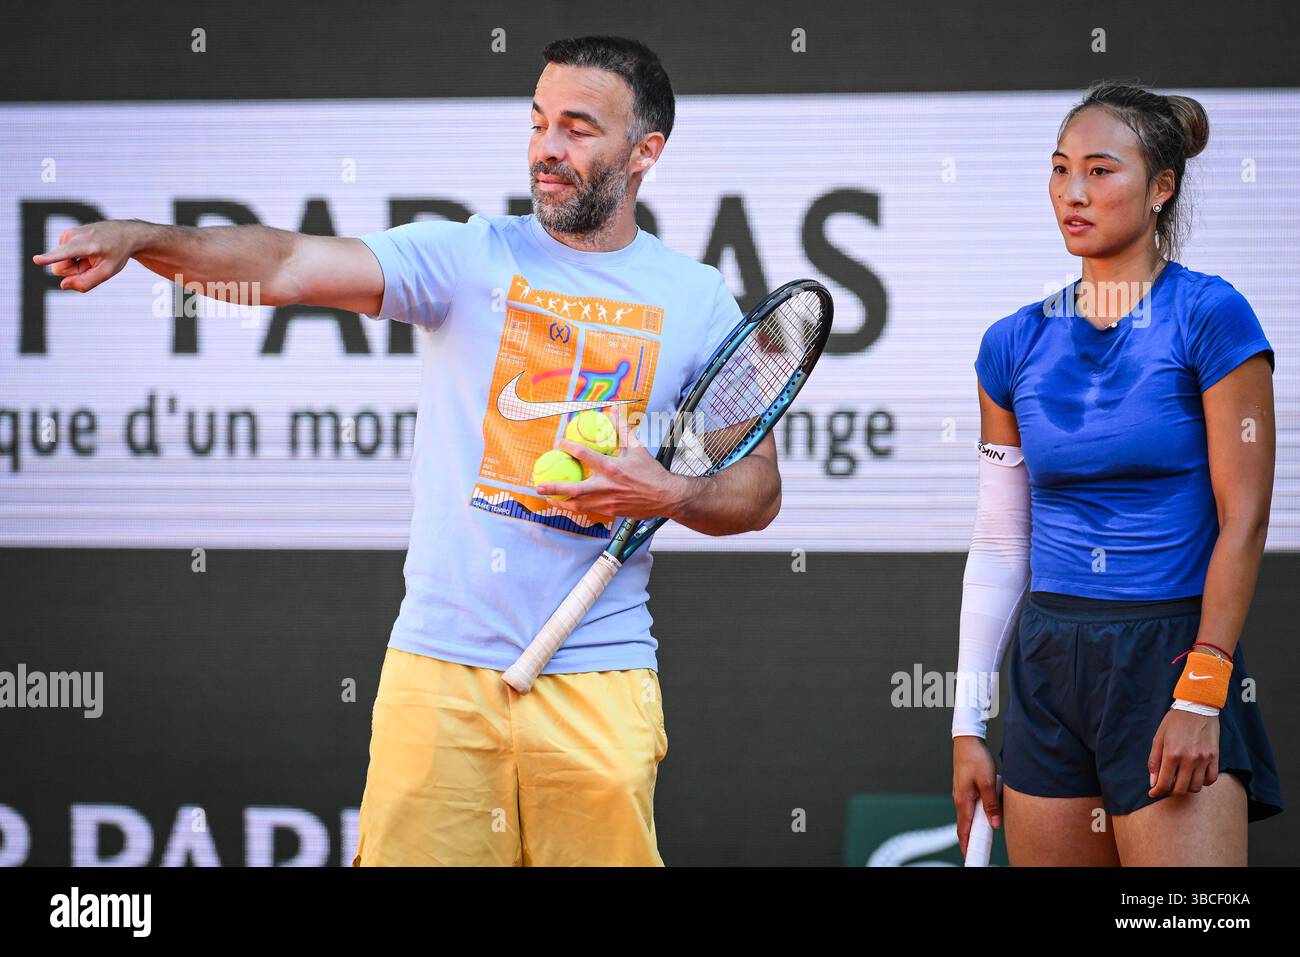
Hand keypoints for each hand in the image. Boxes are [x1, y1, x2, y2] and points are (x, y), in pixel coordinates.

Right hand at [33, 220, 141, 291]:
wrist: (124, 233)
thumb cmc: (116, 253)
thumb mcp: (107, 272)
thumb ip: (86, 282)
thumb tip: (63, 285)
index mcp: (86, 245)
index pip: (64, 253)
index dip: (49, 258)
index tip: (36, 260)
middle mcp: (73, 236)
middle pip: (60, 269)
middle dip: (75, 272)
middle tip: (92, 263)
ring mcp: (67, 234)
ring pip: (61, 263)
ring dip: (77, 265)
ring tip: (92, 256)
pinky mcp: (64, 235)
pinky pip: (62, 256)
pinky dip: (75, 258)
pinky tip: (88, 251)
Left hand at [535, 404, 691, 519]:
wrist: (665, 497)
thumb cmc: (650, 473)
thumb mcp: (636, 448)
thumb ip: (622, 428)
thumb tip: (614, 408)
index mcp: (611, 468)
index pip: (584, 455)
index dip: (568, 446)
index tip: (558, 442)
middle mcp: (606, 487)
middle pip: (573, 489)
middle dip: (553, 488)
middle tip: (538, 485)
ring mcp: (607, 502)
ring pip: (577, 505)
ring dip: (560, 501)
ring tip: (547, 497)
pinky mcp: (609, 512)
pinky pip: (587, 511)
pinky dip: (575, 508)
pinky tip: (566, 505)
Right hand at [952, 735, 1001, 857]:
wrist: (968, 739)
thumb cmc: (975, 757)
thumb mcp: (987, 781)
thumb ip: (991, 804)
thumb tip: (994, 823)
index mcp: (963, 800)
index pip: (963, 830)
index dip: (967, 846)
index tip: (971, 857)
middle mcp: (960, 799)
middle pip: (966, 825)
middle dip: (973, 839)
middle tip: (983, 850)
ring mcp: (963, 794)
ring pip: (971, 815)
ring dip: (979, 825)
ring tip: (990, 833)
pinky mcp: (967, 788)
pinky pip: (974, 806)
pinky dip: (981, 813)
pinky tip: (991, 811)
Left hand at [1148, 708, 1219, 797]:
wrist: (1197, 707)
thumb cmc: (1175, 722)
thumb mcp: (1158, 738)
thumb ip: (1154, 761)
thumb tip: (1153, 782)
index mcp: (1171, 754)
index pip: (1164, 783)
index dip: (1157, 791)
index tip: (1153, 793)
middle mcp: (1189, 759)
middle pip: (1180, 789)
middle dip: (1171, 791)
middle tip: (1167, 785)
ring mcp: (1204, 759)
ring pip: (1196, 787)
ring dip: (1187, 788)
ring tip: (1181, 780)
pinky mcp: (1215, 758)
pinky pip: (1211, 779)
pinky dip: (1203, 782)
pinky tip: (1195, 776)